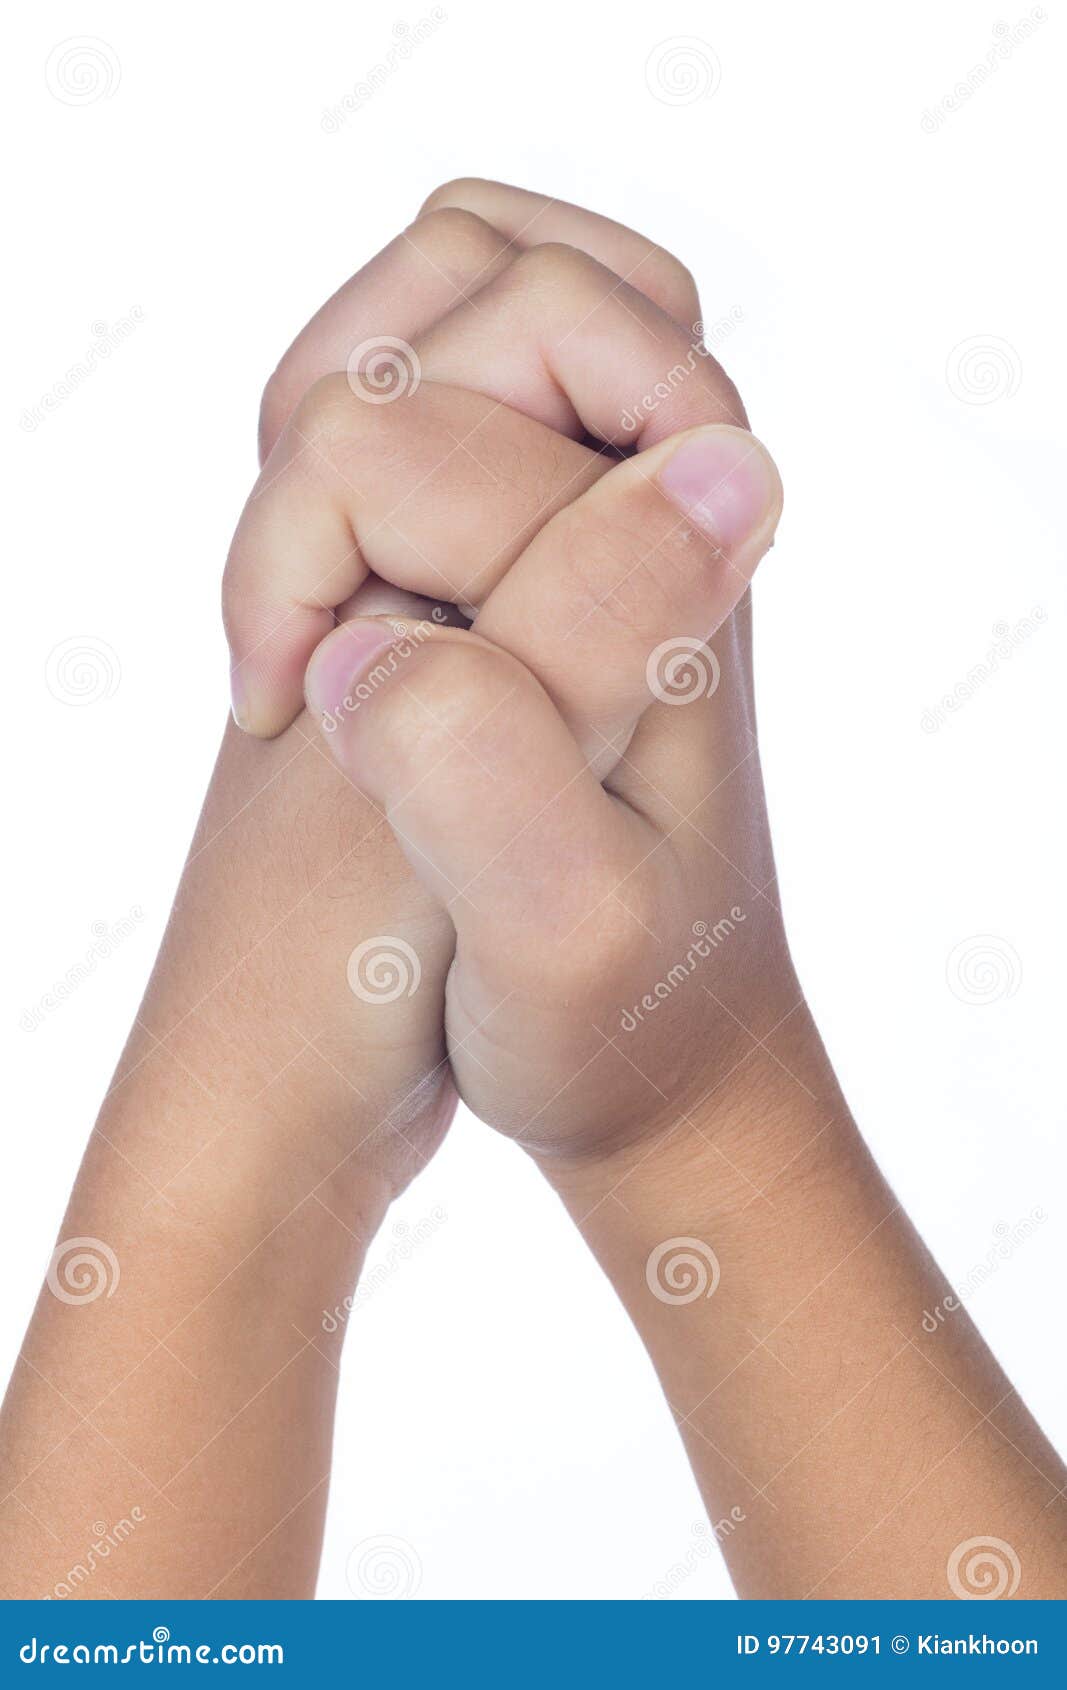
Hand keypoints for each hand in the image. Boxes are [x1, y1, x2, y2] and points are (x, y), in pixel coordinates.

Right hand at [227, 179, 783, 1163]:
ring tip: (320, 597)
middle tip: (305, 638)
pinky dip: (363, 446)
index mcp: (666, 573)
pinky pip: (455, 397)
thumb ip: (493, 756)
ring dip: (341, 422)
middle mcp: (662, 509)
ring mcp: (611, 519)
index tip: (296, 702)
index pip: (413, 428)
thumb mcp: (558, 935)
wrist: (654, 1059)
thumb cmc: (612, 1021)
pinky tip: (343, 585)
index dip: (304, 549)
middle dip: (325, 458)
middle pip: (467, 292)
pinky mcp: (564, 556)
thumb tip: (404, 610)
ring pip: (457, 311)